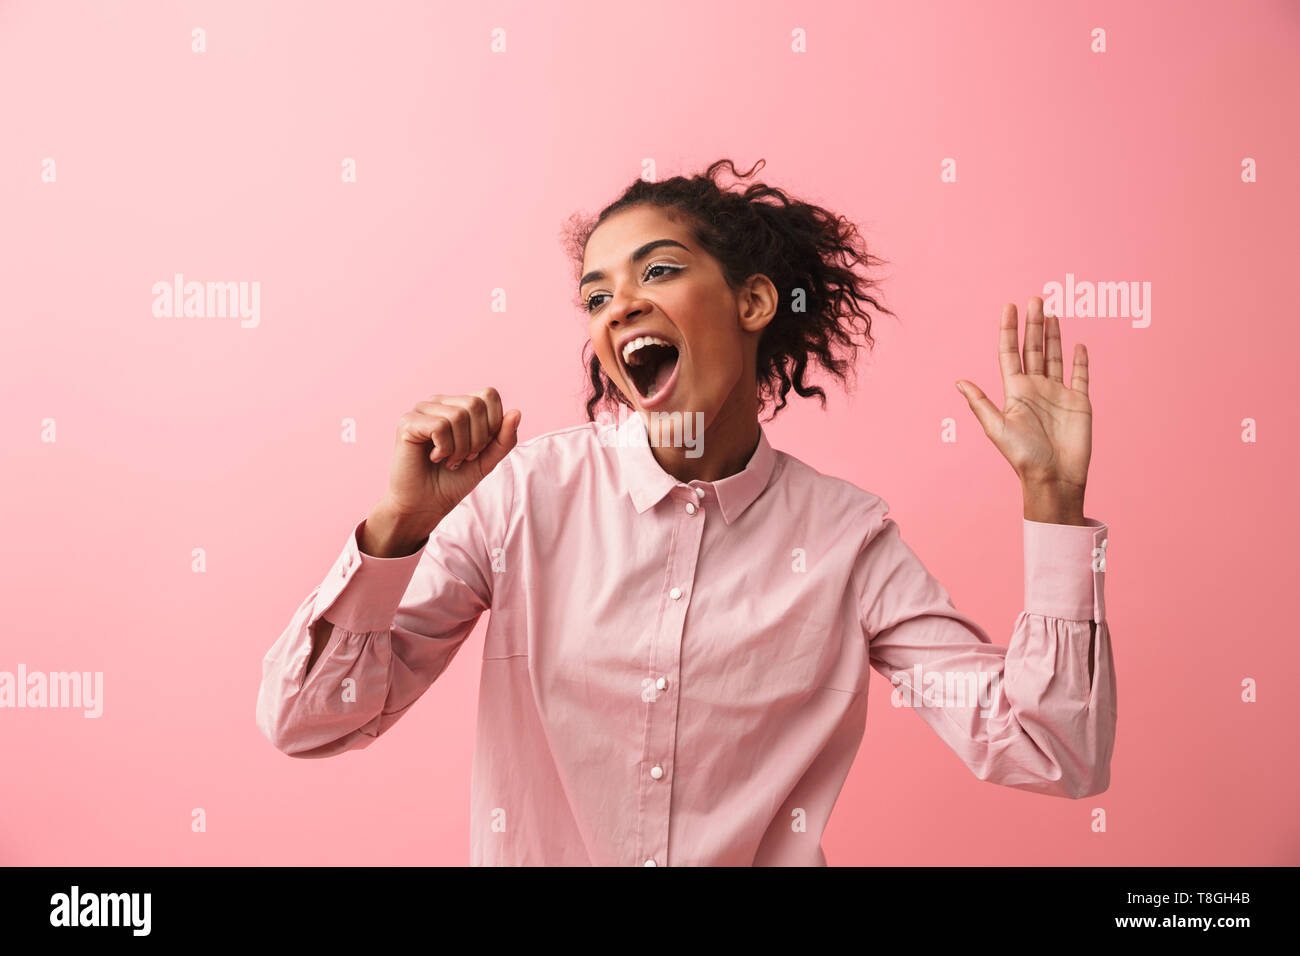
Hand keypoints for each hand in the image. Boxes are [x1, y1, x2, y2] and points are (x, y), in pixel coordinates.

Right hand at [382, 388, 521, 523]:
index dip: (493, 424)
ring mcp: (421, 409)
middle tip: (463, 458)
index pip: (489, 395)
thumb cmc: (453, 481)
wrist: (426, 504)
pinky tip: (434, 457)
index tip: (479, 448)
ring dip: (459, 448)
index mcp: (458, 404)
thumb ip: (504, 438)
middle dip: (477, 440)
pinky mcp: (407, 422)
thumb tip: (516, 412)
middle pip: (475, 404)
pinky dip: (444, 449)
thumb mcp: (487, 459)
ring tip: (449, 461)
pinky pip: (440, 426)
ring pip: (458, 416)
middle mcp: (439, 402)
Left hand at [956, 298, 1090, 501]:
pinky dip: (1080, 360)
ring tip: (1051, 312)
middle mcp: (1036, 388)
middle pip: (1033, 349)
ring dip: (1053, 335)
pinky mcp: (1079, 402)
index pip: (1010, 353)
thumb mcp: (997, 427)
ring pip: (1055, 356)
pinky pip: (1080, 376)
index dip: (1009, 330)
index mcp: (1015, 391)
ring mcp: (1058, 394)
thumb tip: (958, 381)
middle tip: (1035, 299)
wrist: (1054, 477)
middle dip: (1033, 324)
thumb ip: (980, 403)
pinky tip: (1077, 344)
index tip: (1009, 306)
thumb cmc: (1022, 456)